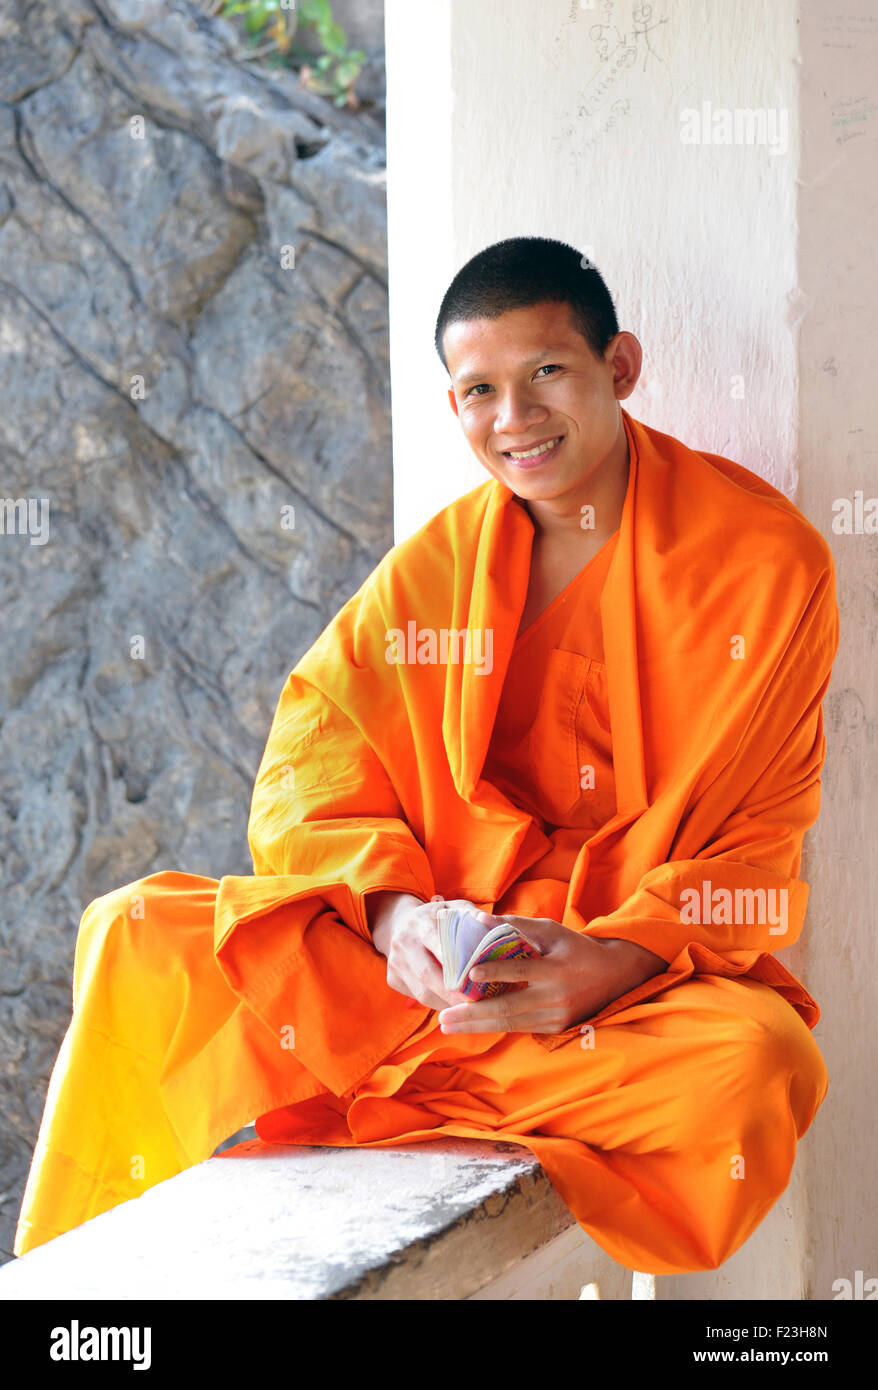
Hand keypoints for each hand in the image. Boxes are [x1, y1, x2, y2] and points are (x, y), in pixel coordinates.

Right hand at [367, 891, 479, 1011]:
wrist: (398, 922)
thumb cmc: (436, 917)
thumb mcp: (452, 908)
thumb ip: (470, 914)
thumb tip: (488, 922)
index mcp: (420, 922)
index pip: (434, 940)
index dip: (451, 959)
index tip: (471, 975)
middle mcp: (404, 942)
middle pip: (426, 972)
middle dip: (451, 992)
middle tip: (475, 1004)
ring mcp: (395, 962)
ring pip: (421, 991)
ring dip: (445, 1003)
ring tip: (467, 1010)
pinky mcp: (392, 978)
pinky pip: (416, 997)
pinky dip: (436, 1004)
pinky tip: (452, 1007)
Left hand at [436, 910, 665, 1034]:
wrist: (613, 976)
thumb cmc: (575, 948)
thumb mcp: (550, 930)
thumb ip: (514, 926)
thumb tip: (477, 919)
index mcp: (556, 969)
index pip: (521, 970)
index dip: (495, 971)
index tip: (470, 971)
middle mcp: (555, 997)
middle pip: (508, 1008)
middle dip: (472, 1014)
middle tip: (442, 1017)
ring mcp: (555, 1017)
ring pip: (509, 1023)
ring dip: (475, 1025)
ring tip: (447, 1025)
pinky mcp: (554, 1028)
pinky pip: (518, 1027)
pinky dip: (492, 1026)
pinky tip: (470, 1025)